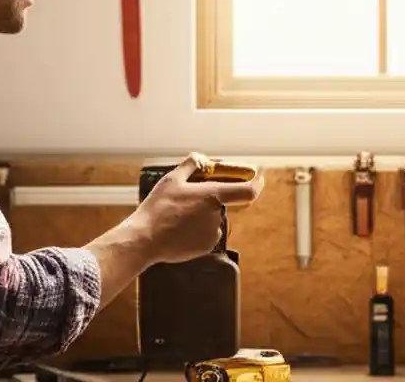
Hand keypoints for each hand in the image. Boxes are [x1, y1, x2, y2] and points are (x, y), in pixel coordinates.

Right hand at [129, 152, 264, 264]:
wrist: (146, 239)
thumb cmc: (158, 208)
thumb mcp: (172, 179)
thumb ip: (190, 165)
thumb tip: (201, 157)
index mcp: (213, 196)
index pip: (248, 191)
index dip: (257, 184)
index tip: (259, 179)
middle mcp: (218, 215)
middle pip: (222, 203)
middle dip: (209, 199)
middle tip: (187, 199)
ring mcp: (213, 233)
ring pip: (213, 218)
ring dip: (201, 215)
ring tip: (177, 216)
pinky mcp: (207, 247)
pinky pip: (207, 234)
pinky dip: (197, 230)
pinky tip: (179, 229)